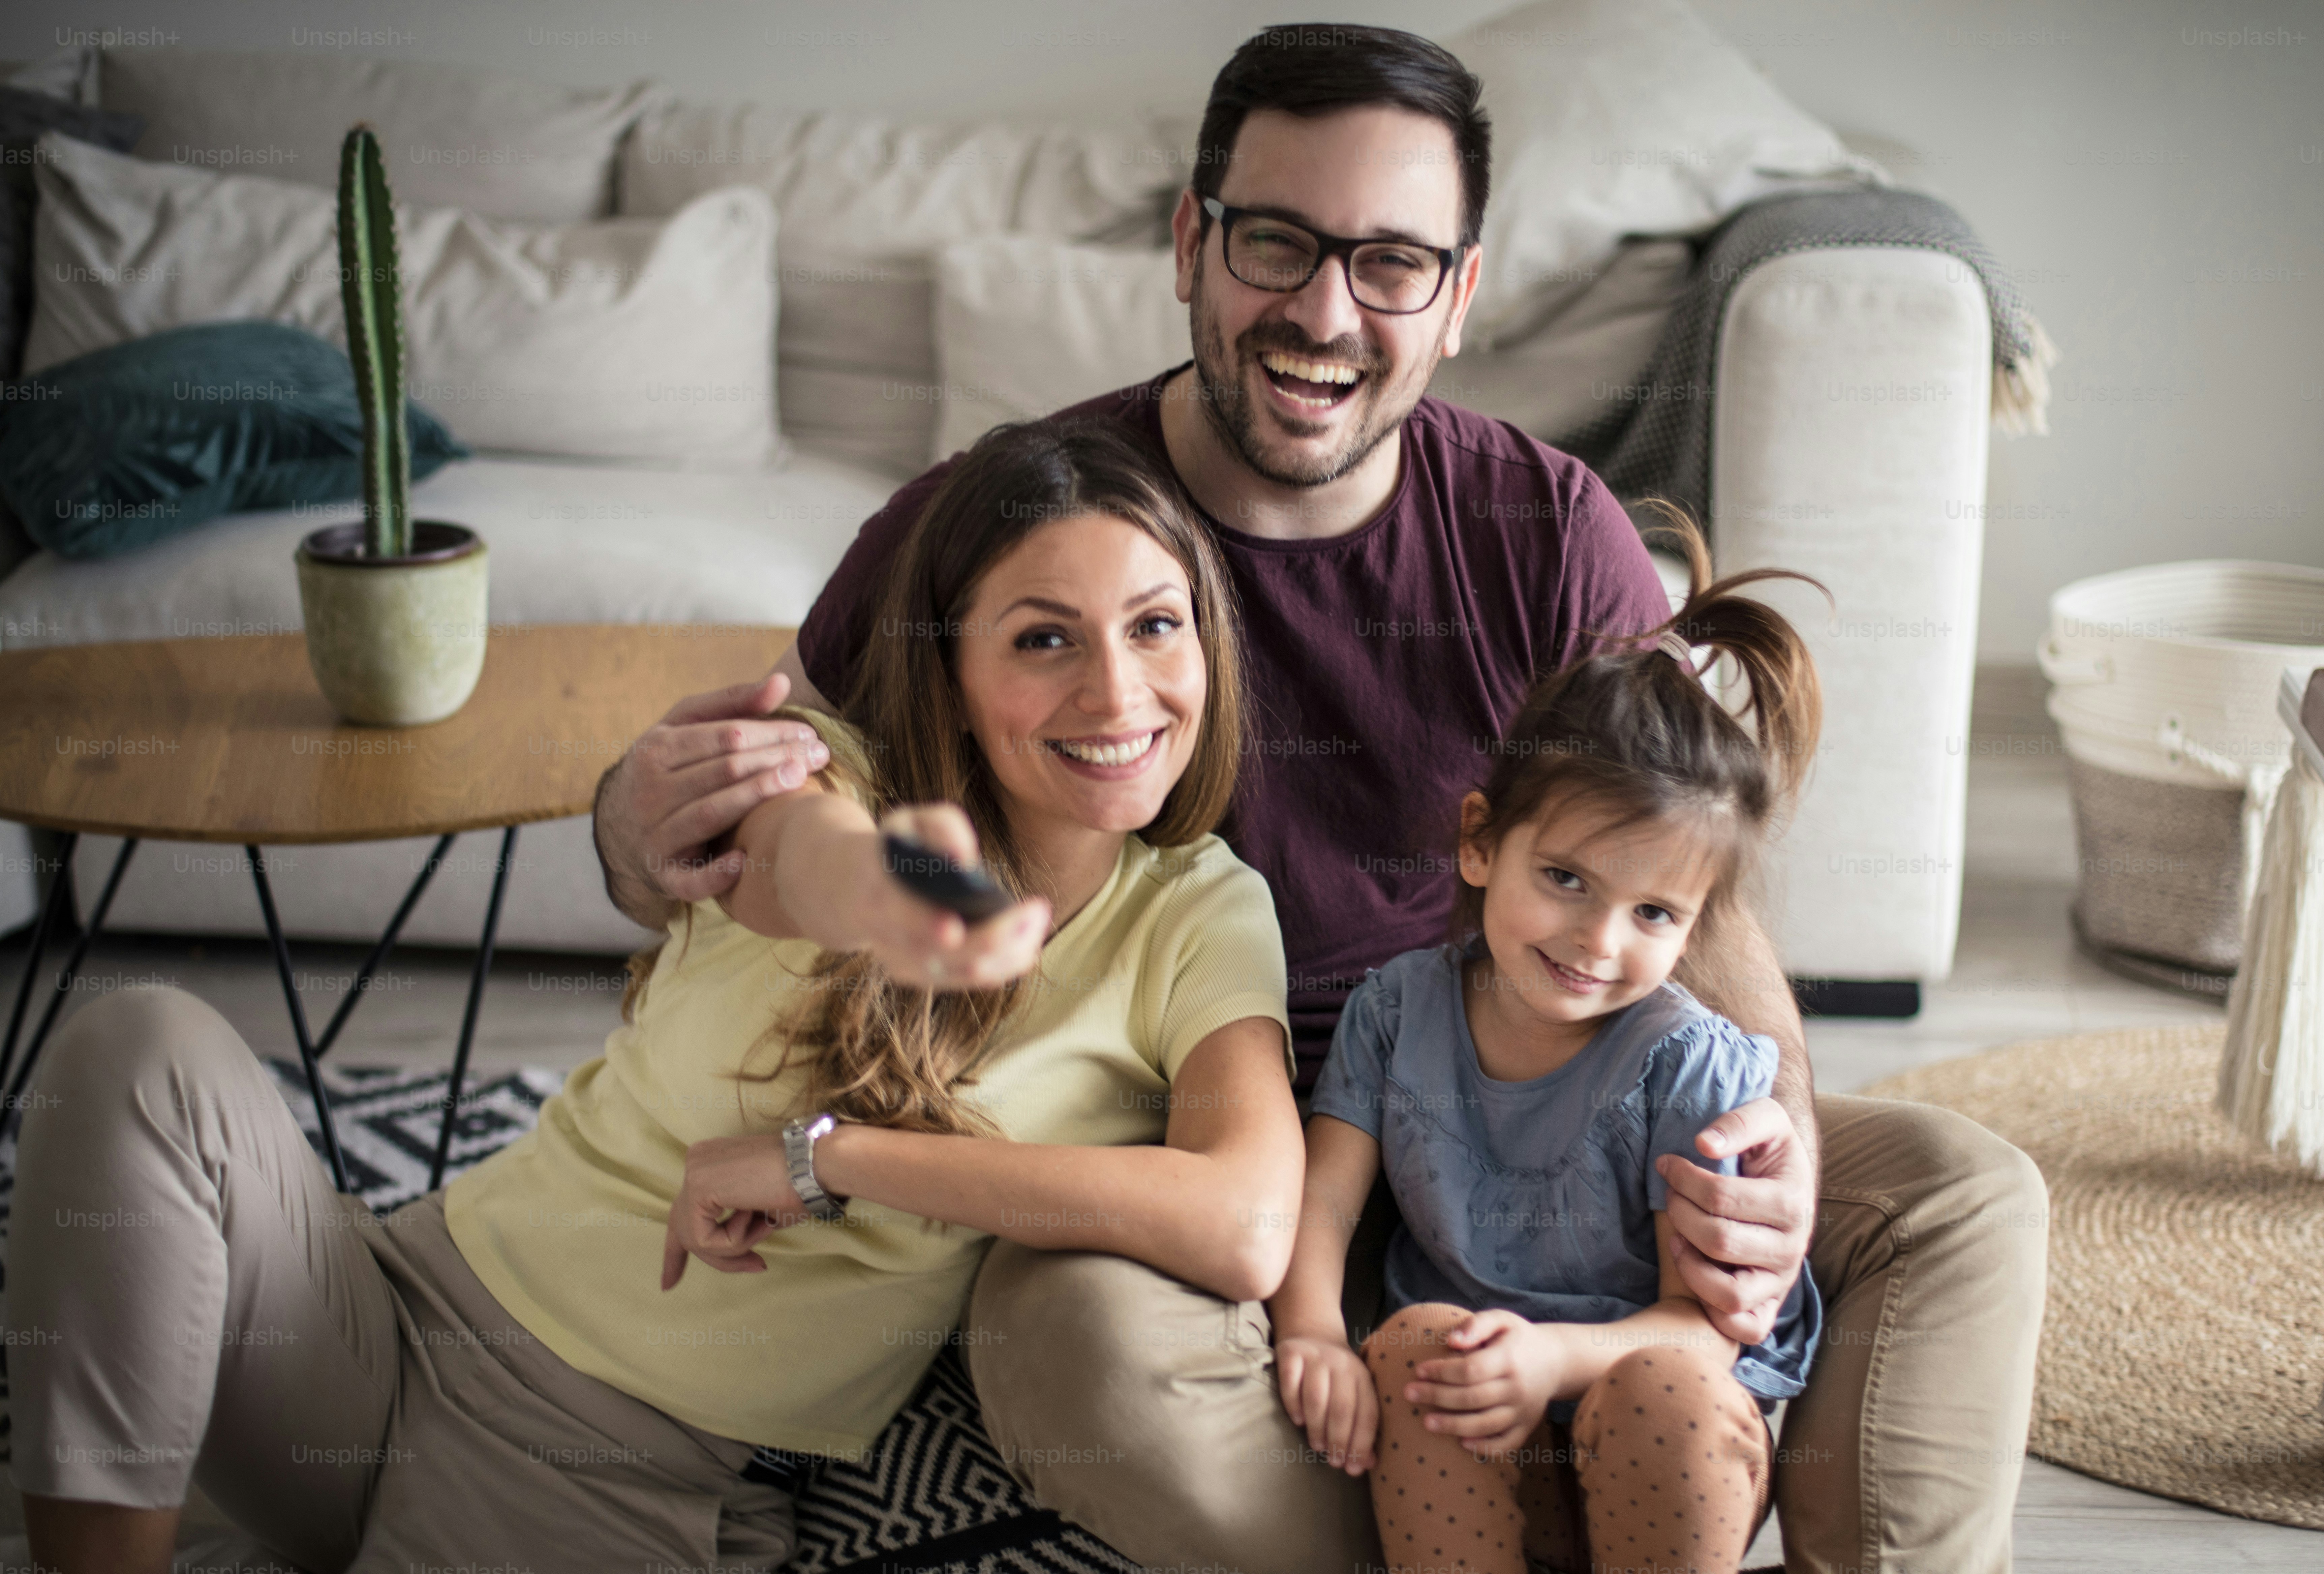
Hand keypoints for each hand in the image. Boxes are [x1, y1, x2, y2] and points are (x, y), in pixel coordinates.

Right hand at [600, 667, 831, 909]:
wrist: (618, 827)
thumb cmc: (667, 767)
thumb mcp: (686, 728)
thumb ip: (732, 704)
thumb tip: (782, 682)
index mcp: (656, 749)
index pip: (725, 736)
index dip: (771, 733)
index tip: (809, 734)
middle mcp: (650, 790)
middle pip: (723, 770)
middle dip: (776, 759)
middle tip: (819, 756)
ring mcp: (653, 834)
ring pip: (710, 813)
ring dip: (759, 797)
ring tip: (801, 783)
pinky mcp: (662, 874)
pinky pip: (688, 878)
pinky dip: (714, 873)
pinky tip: (743, 860)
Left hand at [660, 1133, 812, 1289]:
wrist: (816, 1164)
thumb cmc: (802, 1185)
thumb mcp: (760, 1211)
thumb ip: (735, 1225)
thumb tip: (730, 1254)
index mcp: (710, 1161)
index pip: (682, 1211)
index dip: (674, 1253)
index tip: (669, 1285)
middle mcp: (696, 1162)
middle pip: (686, 1230)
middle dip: (719, 1259)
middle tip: (757, 1266)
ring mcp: (694, 1173)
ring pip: (695, 1240)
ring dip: (737, 1245)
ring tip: (767, 1224)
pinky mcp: (697, 1188)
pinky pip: (704, 1240)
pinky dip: (734, 1241)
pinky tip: (755, 1214)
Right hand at [819, 803, 1049, 991]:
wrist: (853, 887)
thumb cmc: (895, 847)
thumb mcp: (909, 821)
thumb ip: (941, 826)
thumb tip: (964, 856)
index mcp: (878, 894)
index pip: (903, 916)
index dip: (927, 924)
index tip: (956, 927)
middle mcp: (888, 937)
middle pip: (943, 953)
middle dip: (995, 936)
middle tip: (1036, 910)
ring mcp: (904, 963)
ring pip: (960, 973)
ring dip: (1006, 954)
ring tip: (1039, 925)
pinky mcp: (922, 976)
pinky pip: (966, 981)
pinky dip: (1000, 967)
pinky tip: (1027, 950)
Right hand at [1274, 1333, 1378, 1473]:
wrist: (1314, 1334)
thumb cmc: (1337, 1377)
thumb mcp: (1356, 1394)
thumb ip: (1361, 1427)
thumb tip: (1366, 1464)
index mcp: (1362, 1376)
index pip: (1367, 1414)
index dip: (1361, 1444)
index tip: (1353, 1468)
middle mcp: (1342, 1363)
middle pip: (1342, 1408)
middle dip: (1339, 1440)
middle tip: (1333, 1462)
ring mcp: (1315, 1356)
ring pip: (1316, 1397)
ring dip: (1317, 1427)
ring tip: (1317, 1446)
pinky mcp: (1291, 1353)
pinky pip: (1290, 1382)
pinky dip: (1294, 1404)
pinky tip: (1298, 1421)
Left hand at [1405, 1310, 1561, 1456]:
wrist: (1557, 1360)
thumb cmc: (1518, 1337)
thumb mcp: (1501, 1319)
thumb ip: (1476, 1325)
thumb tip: (1451, 1341)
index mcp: (1509, 1359)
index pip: (1470, 1370)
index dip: (1441, 1372)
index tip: (1418, 1370)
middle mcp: (1517, 1388)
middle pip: (1472, 1398)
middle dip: (1436, 1397)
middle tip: (1409, 1394)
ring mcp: (1523, 1411)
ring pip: (1485, 1425)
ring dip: (1453, 1426)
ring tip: (1426, 1422)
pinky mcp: (1527, 1427)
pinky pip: (1506, 1444)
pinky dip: (1484, 1447)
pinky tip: (1462, 1444)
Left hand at [1656, 1096, 1814, 1344]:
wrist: (1791, 1181)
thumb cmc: (1769, 1152)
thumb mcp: (1766, 1118)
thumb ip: (1739, 1122)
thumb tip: (1704, 1144)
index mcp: (1792, 1202)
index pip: (1720, 1196)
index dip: (1682, 1178)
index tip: (1667, 1164)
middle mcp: (1793, 1248)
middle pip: (1718, 1241)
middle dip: (1680, 1213)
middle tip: (1670, 1195)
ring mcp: (1782, 1281)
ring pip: (1731, 1294)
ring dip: (1691, 1265)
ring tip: (1677, 1237)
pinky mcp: (1771, 1305)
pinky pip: (1745, 1329)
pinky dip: (1715, 1312)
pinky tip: (1697, 1272)